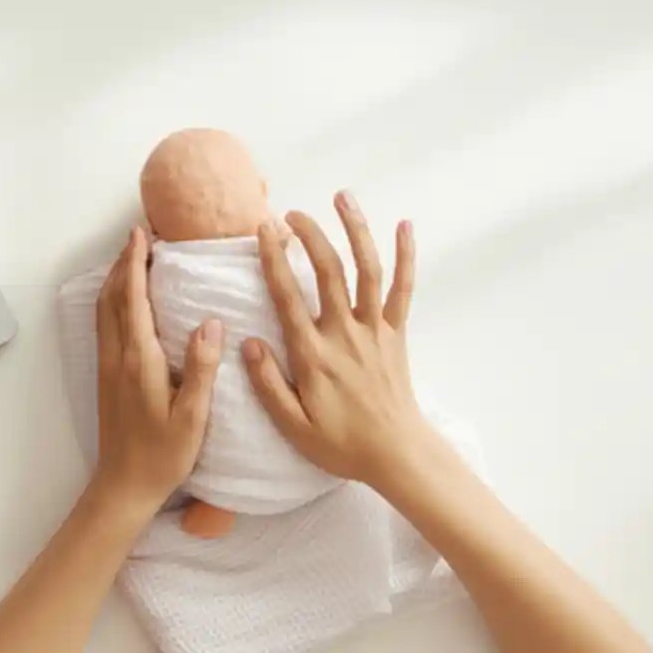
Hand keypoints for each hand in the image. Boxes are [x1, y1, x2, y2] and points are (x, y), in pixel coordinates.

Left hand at [93, 227, 224, 514]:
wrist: (123, 486)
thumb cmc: (162, 456)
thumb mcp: (193, 417)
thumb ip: (201, 369)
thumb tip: (210, 323)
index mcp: (139, 360)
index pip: (134, 299)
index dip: (137, 263)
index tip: (143, 234)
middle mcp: (118, 356)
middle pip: (114, 296)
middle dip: (125, 261)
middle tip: (141, 234)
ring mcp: (108, 365)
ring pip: (105, 309)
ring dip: (116, 278)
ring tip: (133, 257)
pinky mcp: (106, 376)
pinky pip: (105, 324)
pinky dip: (113, 300)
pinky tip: (126, 300)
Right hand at [242, 192, 436, 487]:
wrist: (397, 454)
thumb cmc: (341, 444)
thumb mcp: (293, 426)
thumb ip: (268, 384)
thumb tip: (246, 343)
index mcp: (314, 355)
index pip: (289, 297)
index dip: (274, 259)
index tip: (264, 230)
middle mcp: (345, 334)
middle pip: (329, 272)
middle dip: (310, 235)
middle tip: (291, 213)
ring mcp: (375, 331)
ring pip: (367, 270)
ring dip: (356, 230)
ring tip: (343, 197)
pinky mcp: (396, 334)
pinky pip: (403, 289)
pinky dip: (406, 256)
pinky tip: (405, 226)